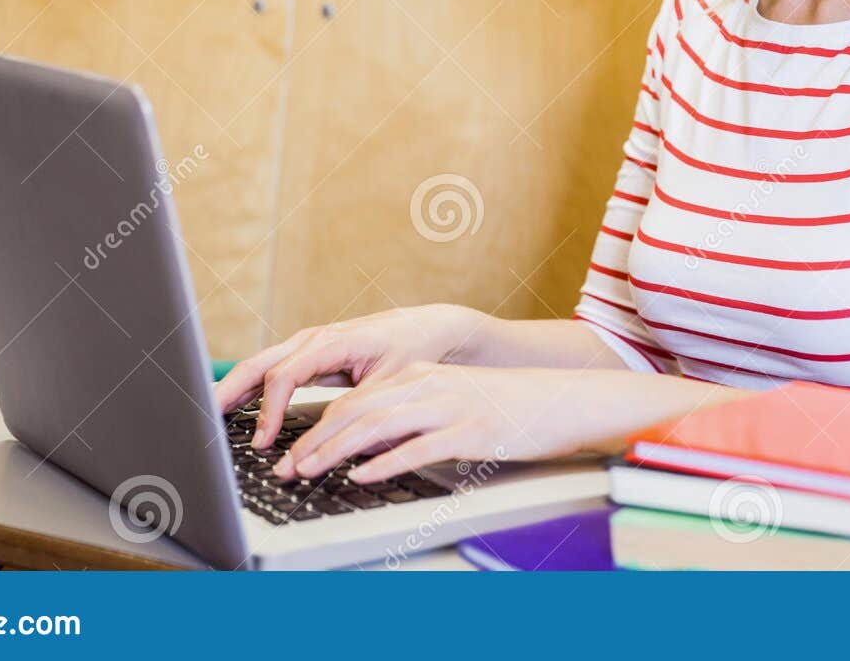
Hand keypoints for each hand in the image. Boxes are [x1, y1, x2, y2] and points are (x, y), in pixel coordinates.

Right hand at [212, 304, 486, 448]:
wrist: (430, 328)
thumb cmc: (414, 349)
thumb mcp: (391, 383)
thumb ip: (359, 408)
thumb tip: (332, 441)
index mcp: (333, 341)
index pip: (285, 375)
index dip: (269, 410)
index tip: (262, 442)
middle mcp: (316, 338)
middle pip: (261, 363)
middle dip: (230, 391)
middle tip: (206, 418)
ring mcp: (311, 345)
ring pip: (262, 365)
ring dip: (236, 389)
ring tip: (209, 415)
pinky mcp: (313, 356)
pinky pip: (275, 370)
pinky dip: (253, 387)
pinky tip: (236, 407)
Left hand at [272, 363, 750, 484]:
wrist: (560, 401)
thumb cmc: (505, 406)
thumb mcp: (450, 400)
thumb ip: (410, 414)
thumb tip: (364, 444)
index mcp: (421, 374)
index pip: (356, 398)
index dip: (318, 425)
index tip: (293, 450)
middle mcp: (429, 384)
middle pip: (358, 411)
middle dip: (316, 441)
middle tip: (288, 467)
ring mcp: (450, 407)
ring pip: (379, 427)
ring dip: (338, 452)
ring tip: (312, 471)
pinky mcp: (470, 432)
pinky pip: (418, 449)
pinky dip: (384, 463)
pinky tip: (361, 476)